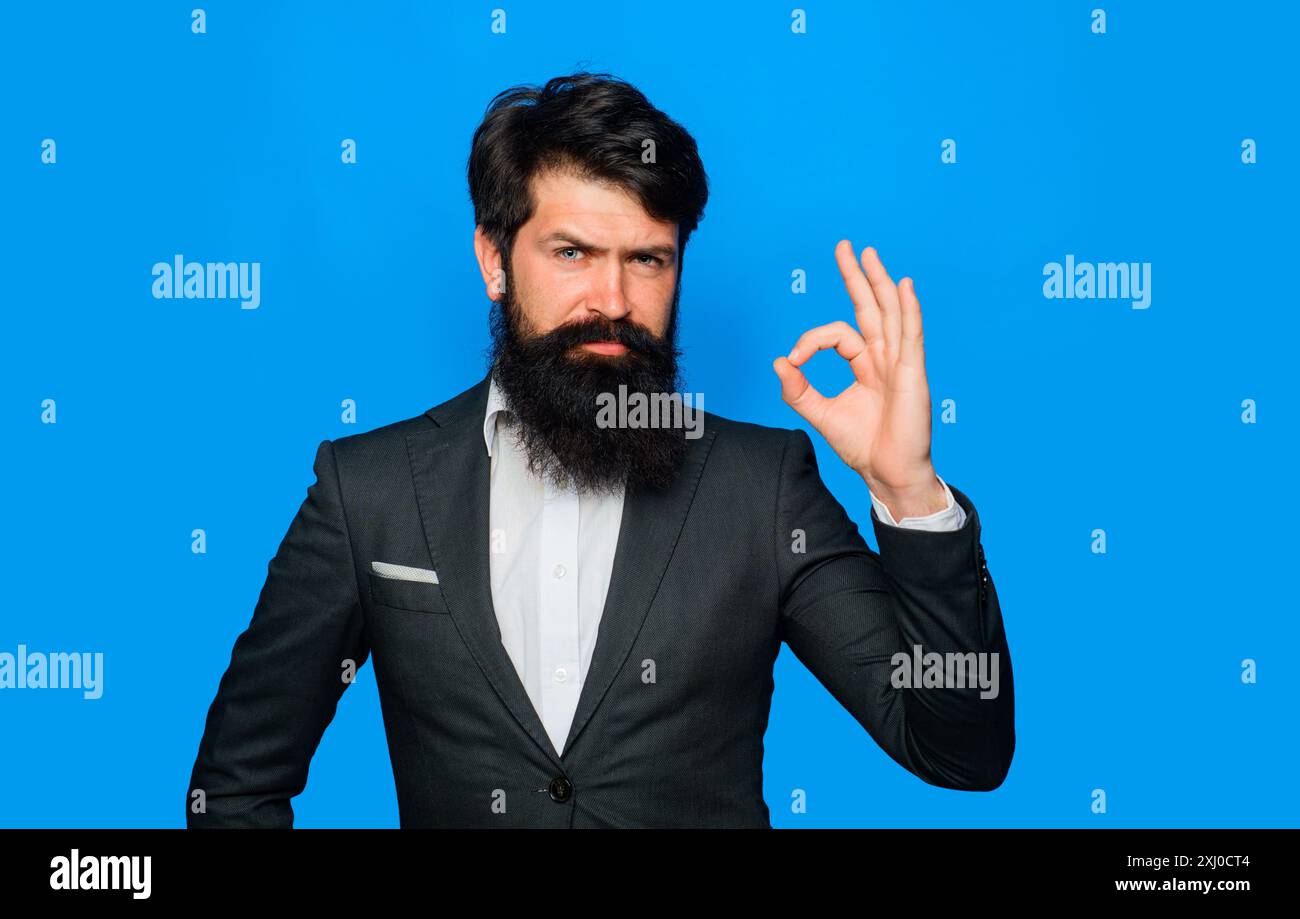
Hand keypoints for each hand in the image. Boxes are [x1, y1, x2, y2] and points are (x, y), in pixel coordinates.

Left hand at [773, 241, 946, 517]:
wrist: (887, 474)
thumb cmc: (863, 447)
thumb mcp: (821, 414)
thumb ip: (799, 390)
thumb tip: (778, 362)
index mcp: (865, 365)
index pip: (838, 334)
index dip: (811, 341)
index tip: (793, 360)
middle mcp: (884, 358)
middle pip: (871, 308)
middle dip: (858, 277)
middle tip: (847, 246)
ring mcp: (900, 364)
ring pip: (891, 313)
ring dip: (880, 282)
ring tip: (870, 254)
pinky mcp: (912, 374)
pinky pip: (911, 336)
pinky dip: (909, 310)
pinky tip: (904, 286)